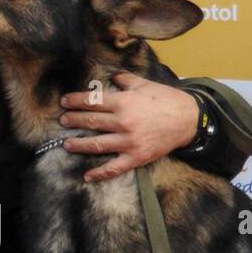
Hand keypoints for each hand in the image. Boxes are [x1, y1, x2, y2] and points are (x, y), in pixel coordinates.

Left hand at [58, 70, 198, 181]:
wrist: (189, 120)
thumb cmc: (167, 100)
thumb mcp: (145, 85)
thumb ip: (126, 80)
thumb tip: (112, 76)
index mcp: (124, 102)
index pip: (93, 101)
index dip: (76, 101)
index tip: (65, 102)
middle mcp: (123, 122)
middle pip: (91, 122)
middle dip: (74, 120)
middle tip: (62, 121)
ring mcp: (129, 142)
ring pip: (97, 144)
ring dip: (79, 145)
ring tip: (67, 144)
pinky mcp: (136, 157)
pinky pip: (114, 168)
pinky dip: (100, 173)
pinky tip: (88, 176)